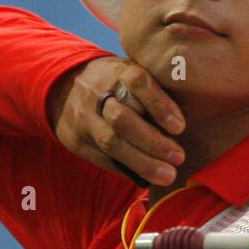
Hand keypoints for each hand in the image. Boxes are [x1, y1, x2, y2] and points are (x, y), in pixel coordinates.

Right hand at [47, 56, 186, 186]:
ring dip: (142, 162)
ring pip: (112, 142)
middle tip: (179, 157)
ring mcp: (85, 118)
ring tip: (167, 175)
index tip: (180, 127)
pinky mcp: (77, 140)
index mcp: (118, 71)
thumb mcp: (132, 72)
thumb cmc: (116, 82)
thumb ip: (154, 90)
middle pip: (123, 119)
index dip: (159, 105)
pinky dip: (126, 168)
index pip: (138, 83)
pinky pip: (102, 157)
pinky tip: (146, 176)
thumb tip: (184, 122)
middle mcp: (99, 94)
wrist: (64, 86)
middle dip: (152, 141)